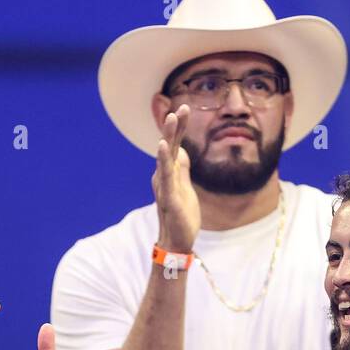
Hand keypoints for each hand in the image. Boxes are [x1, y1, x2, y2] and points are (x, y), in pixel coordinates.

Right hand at [152, 105, 200, 253]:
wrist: (176, 242)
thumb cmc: (181, 216)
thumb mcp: (185, 186)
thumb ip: (183, 169)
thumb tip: (183, 150)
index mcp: (169, 173)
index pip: (175, 145)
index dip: (180, 127)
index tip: (185, 107)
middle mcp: (163, 177)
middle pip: (170, 146)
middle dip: (174, 127)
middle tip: (179, 107)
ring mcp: (164, 186)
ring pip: (166, 157)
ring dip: (168, 137)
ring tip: (171, 119)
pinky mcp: (168, 197)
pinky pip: (165, 176)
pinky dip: (164, 160)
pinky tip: (164, 146)